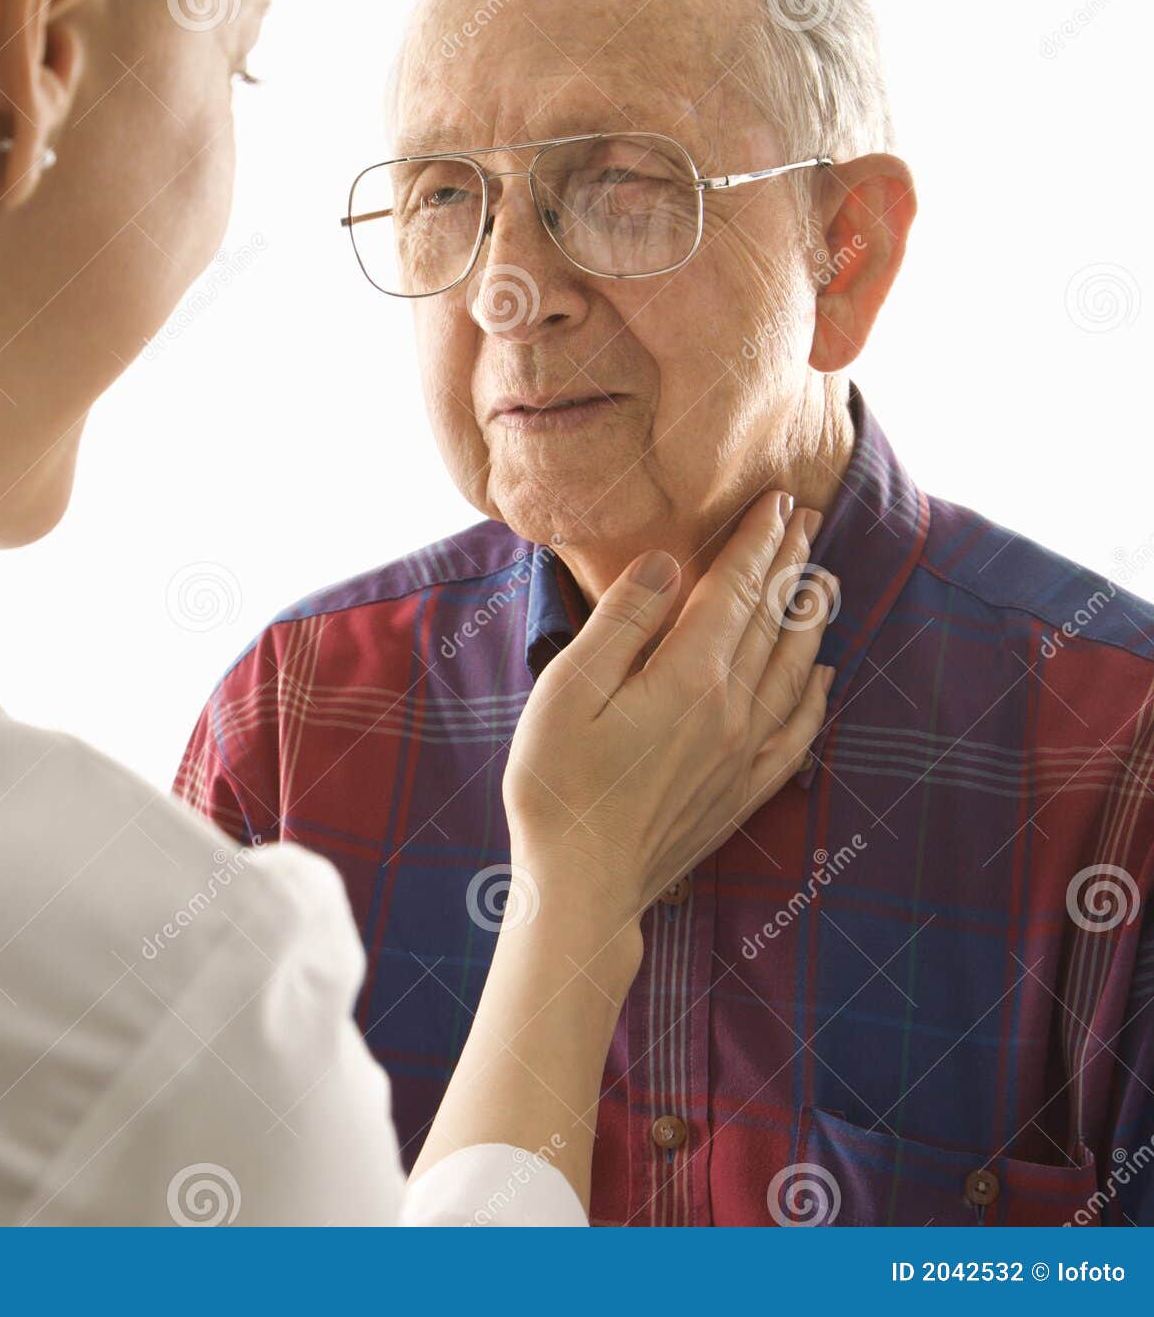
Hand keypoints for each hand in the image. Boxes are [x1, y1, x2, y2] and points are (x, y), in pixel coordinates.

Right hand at [504, 491, 836, 928]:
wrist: (583, 885)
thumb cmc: (559, 783)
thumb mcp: (569, 687)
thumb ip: (623, 619)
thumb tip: (669, 562)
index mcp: (690, 675)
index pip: (736, 588)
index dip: (758, 540)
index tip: (777, 499)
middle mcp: (732, 708)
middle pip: (771, 619)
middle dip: (789, 562)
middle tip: (808, 517)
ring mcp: (743, 753)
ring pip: (794, 668)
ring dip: (810, 617)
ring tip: (823, 578)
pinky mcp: (741, 791)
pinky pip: (798, 731)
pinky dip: (816, 696)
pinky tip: (824, 677)